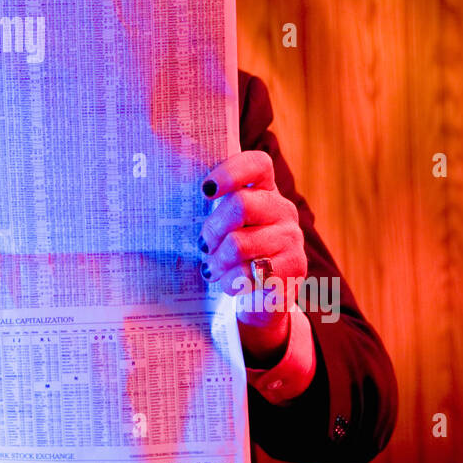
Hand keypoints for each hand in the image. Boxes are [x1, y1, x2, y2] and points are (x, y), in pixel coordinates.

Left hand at [198, 151, 306, 362]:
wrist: (260, 297)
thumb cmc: (232, 254)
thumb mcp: (223, 226)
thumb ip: (210, 208)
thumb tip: (168, 190)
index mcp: (265, 191)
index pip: (257, 165)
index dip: (231, 172)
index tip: (206, 191)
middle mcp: (283, 210)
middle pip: (241, 204)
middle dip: (213, 228)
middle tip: (203, 245)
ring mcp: (291, 238)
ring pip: (240, 244)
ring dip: (218, 261)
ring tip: (212, 269)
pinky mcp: (294, 268)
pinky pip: (251, 273)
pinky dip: (232, 281)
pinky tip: (229, 283)